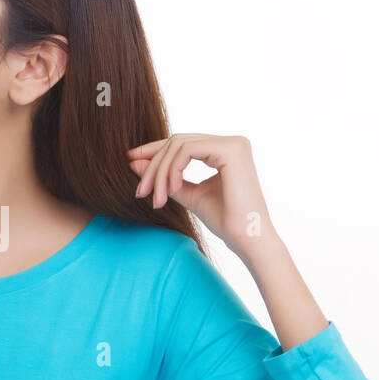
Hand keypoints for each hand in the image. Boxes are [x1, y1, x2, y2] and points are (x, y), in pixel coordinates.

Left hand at [127, 133, 275, 256]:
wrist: (247, 238)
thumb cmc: (225, 220)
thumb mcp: (188, 194)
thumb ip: (166, 178)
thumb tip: (134, 163)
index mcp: (225, 150)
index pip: (182, 142)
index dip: (154, 151)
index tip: (131, 162)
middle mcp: (231, 142)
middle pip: (177, 141)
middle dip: (153, 165)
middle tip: (140, 191)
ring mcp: (232, 143)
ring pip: (178, 145)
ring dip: (160, 172)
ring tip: (156, 198)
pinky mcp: (230, 149)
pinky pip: (187, 151)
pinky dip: (172, 170)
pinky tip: (171, 191)